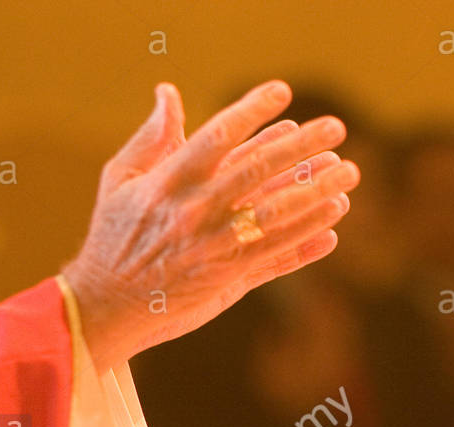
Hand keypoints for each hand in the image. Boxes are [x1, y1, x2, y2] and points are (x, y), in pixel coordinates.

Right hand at [62, 81, 358, 369]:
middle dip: (301, 147)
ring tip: (348, 174)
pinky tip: (333, 226)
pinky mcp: (226, 281)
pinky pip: (274, 259)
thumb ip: (151, 138)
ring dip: (316, 194)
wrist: (105, 307)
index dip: (251, 112)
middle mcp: (193, 214)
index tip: (283, 92)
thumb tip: (168, 92)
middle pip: (257, 173)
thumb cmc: (113, 237)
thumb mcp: (119, 180)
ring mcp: (213, 250)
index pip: (216, 138)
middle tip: (337, 127)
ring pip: (274, 218)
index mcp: (167, 184)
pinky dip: (305, 244)